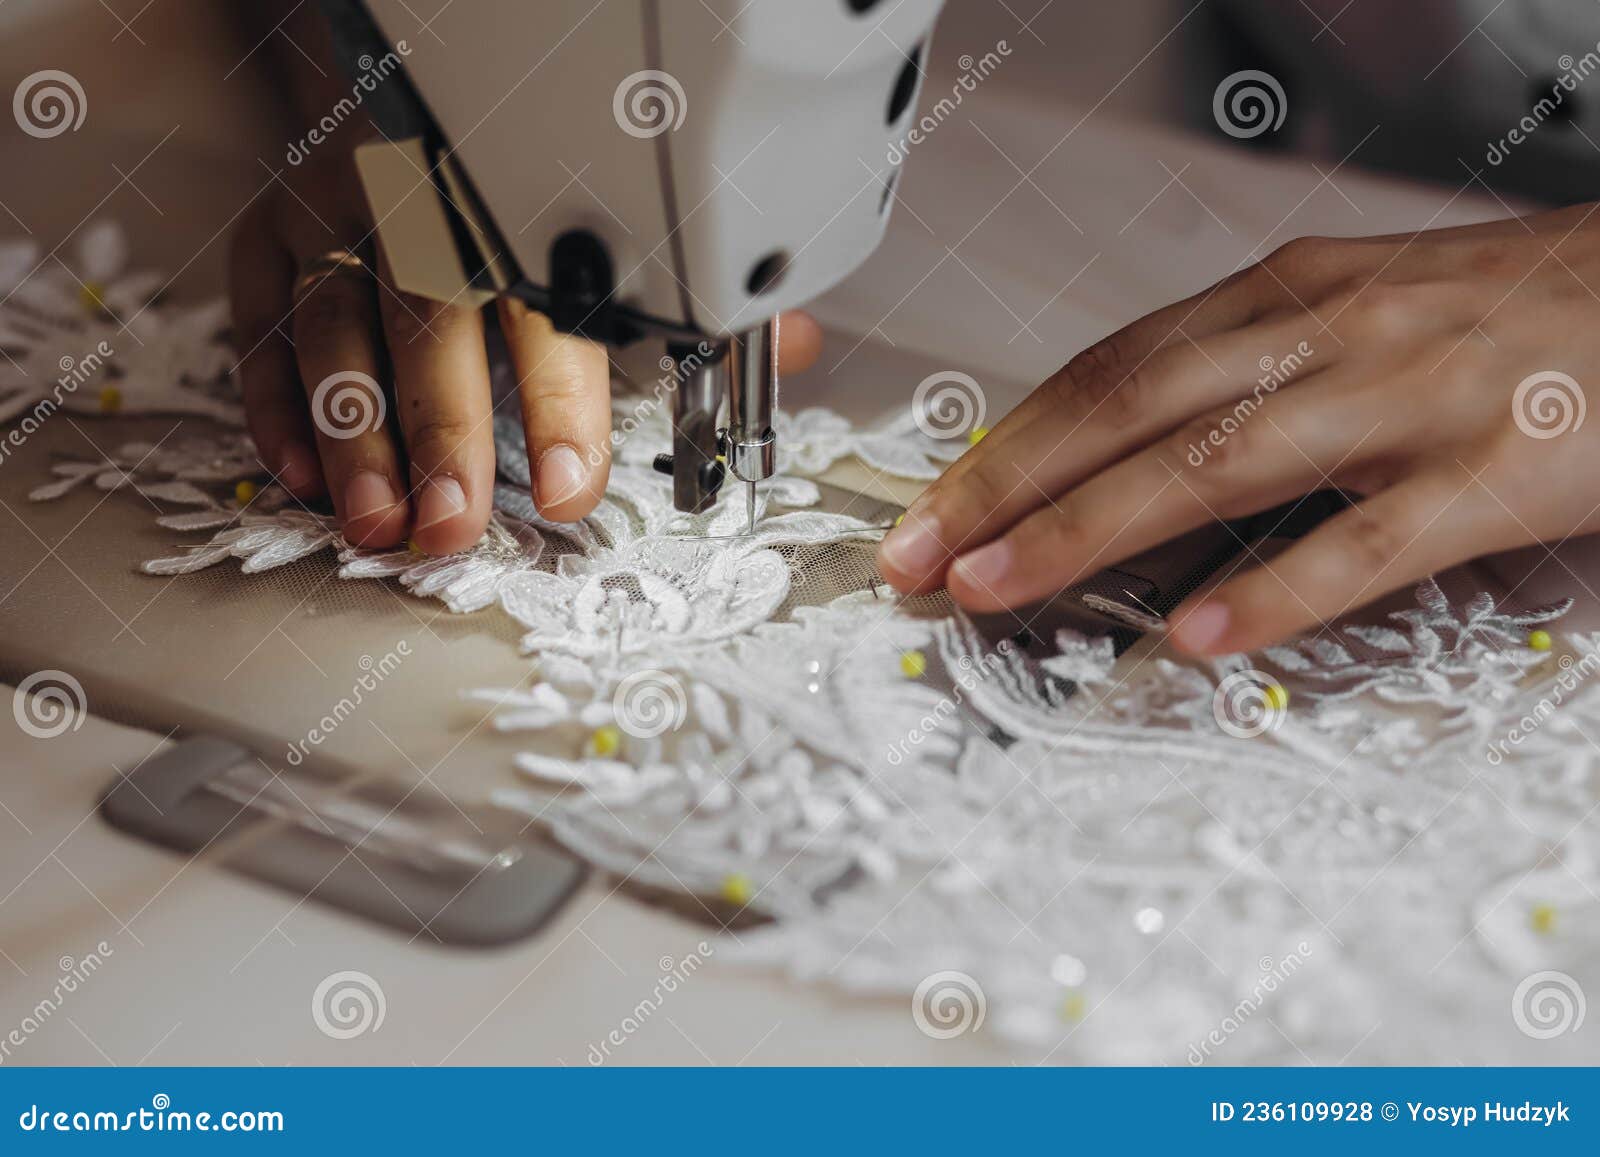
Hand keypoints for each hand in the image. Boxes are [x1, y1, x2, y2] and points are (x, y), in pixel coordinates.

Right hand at [230, 153, 821, 552]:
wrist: (410, 59)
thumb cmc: (531, 160)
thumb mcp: (625, 204)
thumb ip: (701, 280)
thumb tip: (800, 341)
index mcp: (524, 204)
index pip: (551, 305)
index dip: (564, 402)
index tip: (573, 487)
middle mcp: (425, 202)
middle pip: (430, 317)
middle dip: (443, 430)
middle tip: (453, 524)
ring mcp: (339, 214)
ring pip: (334, 320)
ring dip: (352, 429)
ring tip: (374, 521)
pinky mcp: (276, 228)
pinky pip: (263, 312)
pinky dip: (273, 396)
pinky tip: (299, 472)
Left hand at [877, 203, 1599, 654]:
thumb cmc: (1500, 311)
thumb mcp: (1350, 314)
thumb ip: (1239, 375)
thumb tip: (1119, 453)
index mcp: (1283, 298)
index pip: (1106, 371)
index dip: (1006, 443)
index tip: (931, 508)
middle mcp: (1324, 335)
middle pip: (1125, 409)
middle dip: (1005, 487)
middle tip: (921, 558)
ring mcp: (1404, 401)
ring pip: (1213, 465)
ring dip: (1087, 530)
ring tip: (999, 587)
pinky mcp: (1489, 473)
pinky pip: (1366, 541)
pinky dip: (1275, 591)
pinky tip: (1199, 635)